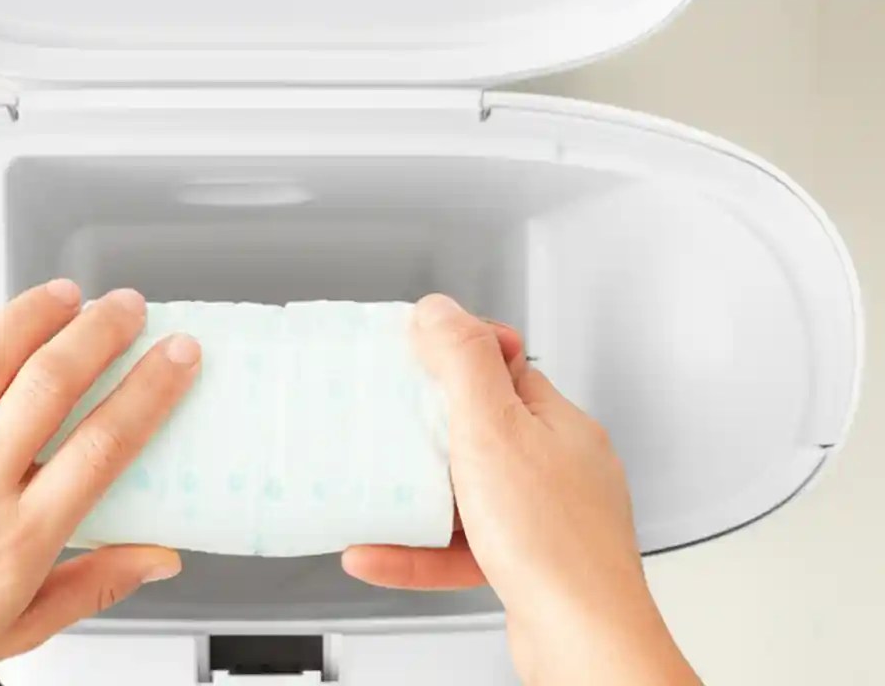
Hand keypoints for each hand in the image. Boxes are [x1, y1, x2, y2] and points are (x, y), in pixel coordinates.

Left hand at [0, 281, 200, 685]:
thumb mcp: (23, 628)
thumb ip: (97, 585)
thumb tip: (159, 558)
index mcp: (19, 537)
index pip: (103, 445)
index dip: (150, 390)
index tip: (176, 356)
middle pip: (49, 384)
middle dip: (101, 331)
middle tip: (128, 308)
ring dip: (32, 316)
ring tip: (66, 295)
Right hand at [343, 294, 698, 685]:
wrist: (583, 643)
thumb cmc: (554, 544)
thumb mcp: (494, 432)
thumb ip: (465, 364)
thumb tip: (440, 309)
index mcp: (557, 422)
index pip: (505, 360)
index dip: (455, 350)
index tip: (409, 350)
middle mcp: (556, 465)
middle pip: (478, 425)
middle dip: (422, 424)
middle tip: (379, 418)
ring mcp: (541, 516)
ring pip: (464, 490)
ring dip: (411, 493)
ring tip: (369, 490)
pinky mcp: (523, 564)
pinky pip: (456, 547)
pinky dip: (413, 549)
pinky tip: (375, 552)